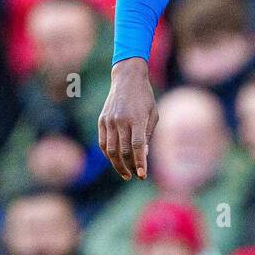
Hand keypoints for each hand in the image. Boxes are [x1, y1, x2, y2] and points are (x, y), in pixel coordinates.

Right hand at [98, 57, 158, 180]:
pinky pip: (103, 142)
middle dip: (129, 167)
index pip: (137, 146)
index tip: (142, 174)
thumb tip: (143, 154)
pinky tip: (115, 160)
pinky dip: (108, 154)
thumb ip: (147, 135)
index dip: (140, 162)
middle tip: (136, 176)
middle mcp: (121, 121)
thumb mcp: (153, 114)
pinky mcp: (102, 120)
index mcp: (137, 119)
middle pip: (123, 151)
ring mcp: (109, 121)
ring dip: (117, 164)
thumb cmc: (144, 97)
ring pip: (110, 149)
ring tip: (126, 173)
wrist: (127, 79)